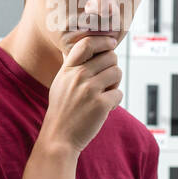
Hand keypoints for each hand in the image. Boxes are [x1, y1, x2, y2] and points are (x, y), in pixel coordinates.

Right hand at [41, 35, 121, 152]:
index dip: (103, 41)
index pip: (87, 43)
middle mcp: (78, 76)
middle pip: (110, 57)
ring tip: (104, 95)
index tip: (111, 44)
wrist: (59, 137)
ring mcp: (90, 90)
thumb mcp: (61, 83)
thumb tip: (92, 48)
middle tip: (106, 82)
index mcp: (68, 69)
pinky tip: (105, 109)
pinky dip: (115, 101)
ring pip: (117, 73)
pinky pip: (119, 93)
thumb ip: (73, 66)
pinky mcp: (101, 104)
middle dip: (112, 68)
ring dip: (115, 84)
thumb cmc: (63, 110)